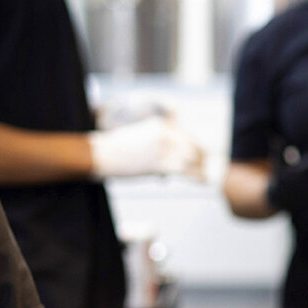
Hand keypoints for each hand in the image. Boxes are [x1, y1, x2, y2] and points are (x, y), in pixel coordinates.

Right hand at [88, 116, 204, 179]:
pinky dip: (197, 177)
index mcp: (160, 125)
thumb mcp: (139, 138)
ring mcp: (164, 149)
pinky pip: (186, 170)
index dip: (196, 147)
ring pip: (193, 159)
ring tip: (206, 177)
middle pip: (193, 146)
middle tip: (206, 168)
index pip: (186, 136)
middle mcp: (165, 134)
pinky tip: (203, 182)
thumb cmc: (115, 150)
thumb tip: (166, 167)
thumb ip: (156, 145)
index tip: (202, 156)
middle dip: (202, 158)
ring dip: (201, 169)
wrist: (101, 154)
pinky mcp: (160, 164)